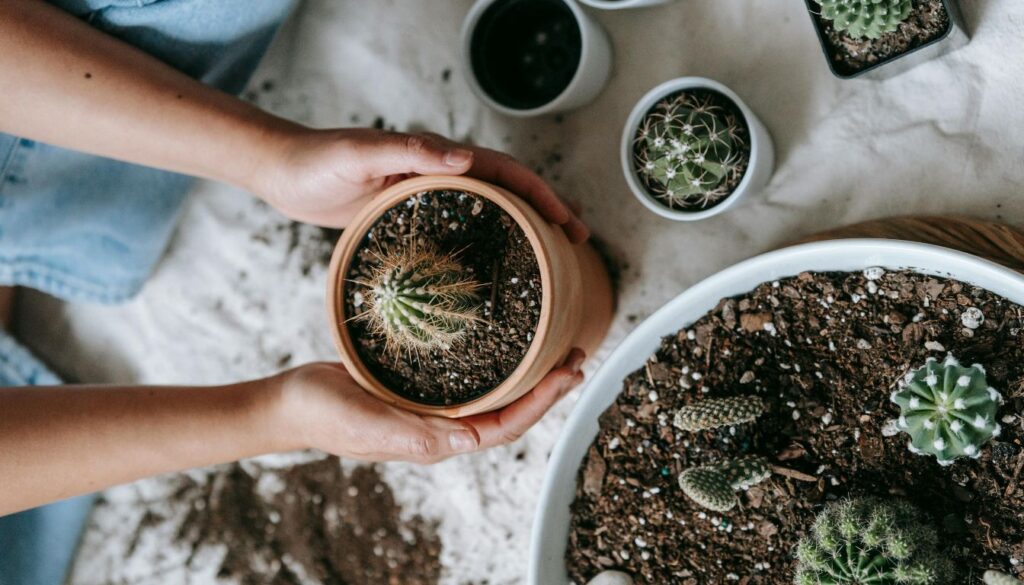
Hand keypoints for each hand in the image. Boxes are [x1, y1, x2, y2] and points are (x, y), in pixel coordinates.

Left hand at [251, 127, 588, 241]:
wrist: (283, 173)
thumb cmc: (317, 161)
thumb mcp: (359, 153)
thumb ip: (408, 149)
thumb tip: (465, 156)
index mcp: (437, 157)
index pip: (505, 172)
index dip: (542, 196)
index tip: (569, 223)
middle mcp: (440, 174)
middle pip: (508, 193)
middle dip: (547, 215)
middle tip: (577, 247)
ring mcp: (428, 197)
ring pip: (489, 213)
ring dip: (523, 231)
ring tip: (550, 262)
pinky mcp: (411, 218)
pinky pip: (460, 232)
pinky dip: (486, 247)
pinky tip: (492, 273)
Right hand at [275, 348, 585, 462]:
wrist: (290, 401)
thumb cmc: (324, 415)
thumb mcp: (368, 423)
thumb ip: (416, 435)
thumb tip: (469, 441)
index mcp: (437, 439)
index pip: (504, 427)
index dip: (541, 404)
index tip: (567, 374)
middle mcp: (442, 425)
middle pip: (510, 411)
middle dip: (548, 388)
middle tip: (577, 355)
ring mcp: (433, 406)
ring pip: (495, 394)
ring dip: (529, 374)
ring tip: (556, 348)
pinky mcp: (421, 385)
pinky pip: (469, 377)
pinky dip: (496, 361)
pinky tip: (507, 342)